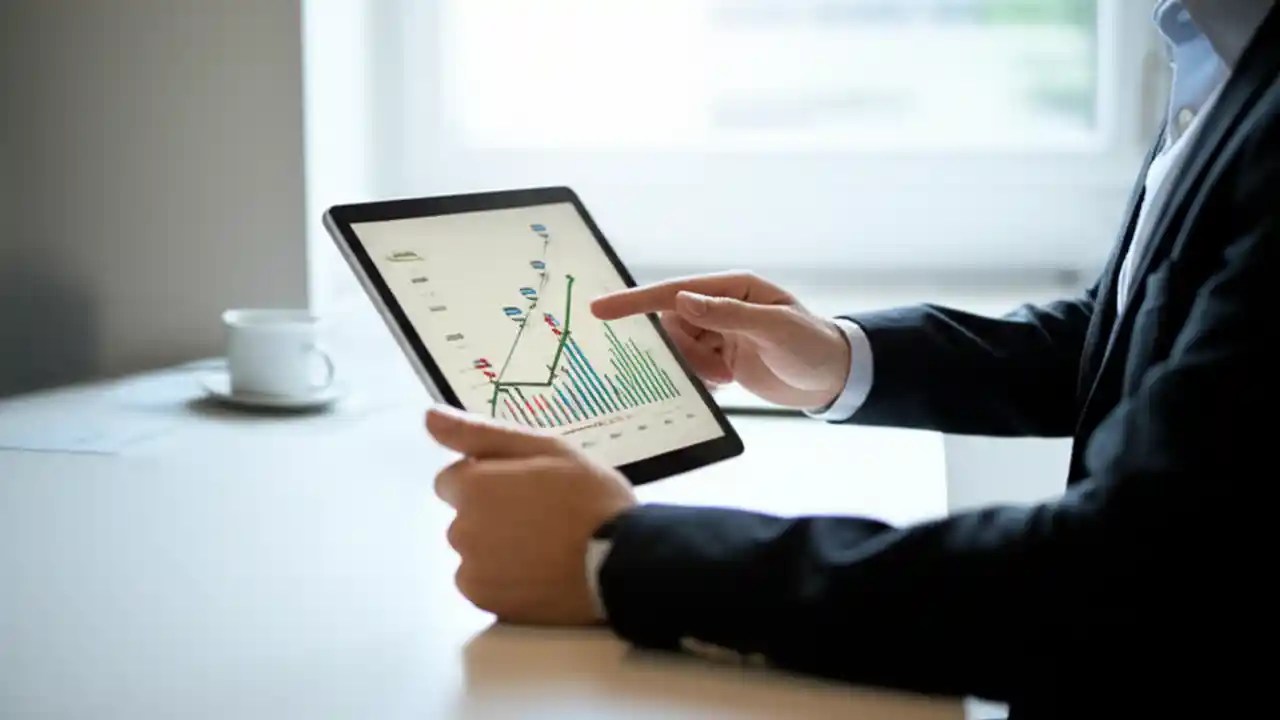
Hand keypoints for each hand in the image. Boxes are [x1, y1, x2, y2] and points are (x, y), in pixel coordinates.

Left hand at [425, 404, 636, 625]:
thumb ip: (481, 434)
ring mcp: (473, 571)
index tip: (526, 486)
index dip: (489, 479)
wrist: (622, 561)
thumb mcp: (544, 448)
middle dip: (492, 514)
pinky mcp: (487, 603)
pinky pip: (484, 584)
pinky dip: (504, 580)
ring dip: (498, 548)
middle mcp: (461, 530)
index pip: (453, 480)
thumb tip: (429, 417)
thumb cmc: (590, 496)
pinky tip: (539, 573)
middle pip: (464, 517)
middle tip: (543, 517)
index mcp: (472, 487)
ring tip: (546, 547)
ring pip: (475, 552)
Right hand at [591, 271, 851, 409]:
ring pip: (679, 350)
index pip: (674, 292)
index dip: (635, 301)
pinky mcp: (721, 359)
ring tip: (728, 375)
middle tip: (717, 368)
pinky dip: (703, 380)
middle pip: (672, 325)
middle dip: (684, 350)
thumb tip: (681, 301)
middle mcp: (721, 306)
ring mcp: (719, 333)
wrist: (835, 379)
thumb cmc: (812, 346)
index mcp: (732, 288)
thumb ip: (727, 314)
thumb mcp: (774, 328)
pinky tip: (728, 382)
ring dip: (697, 368)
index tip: (599, 308)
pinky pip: (691, 368)